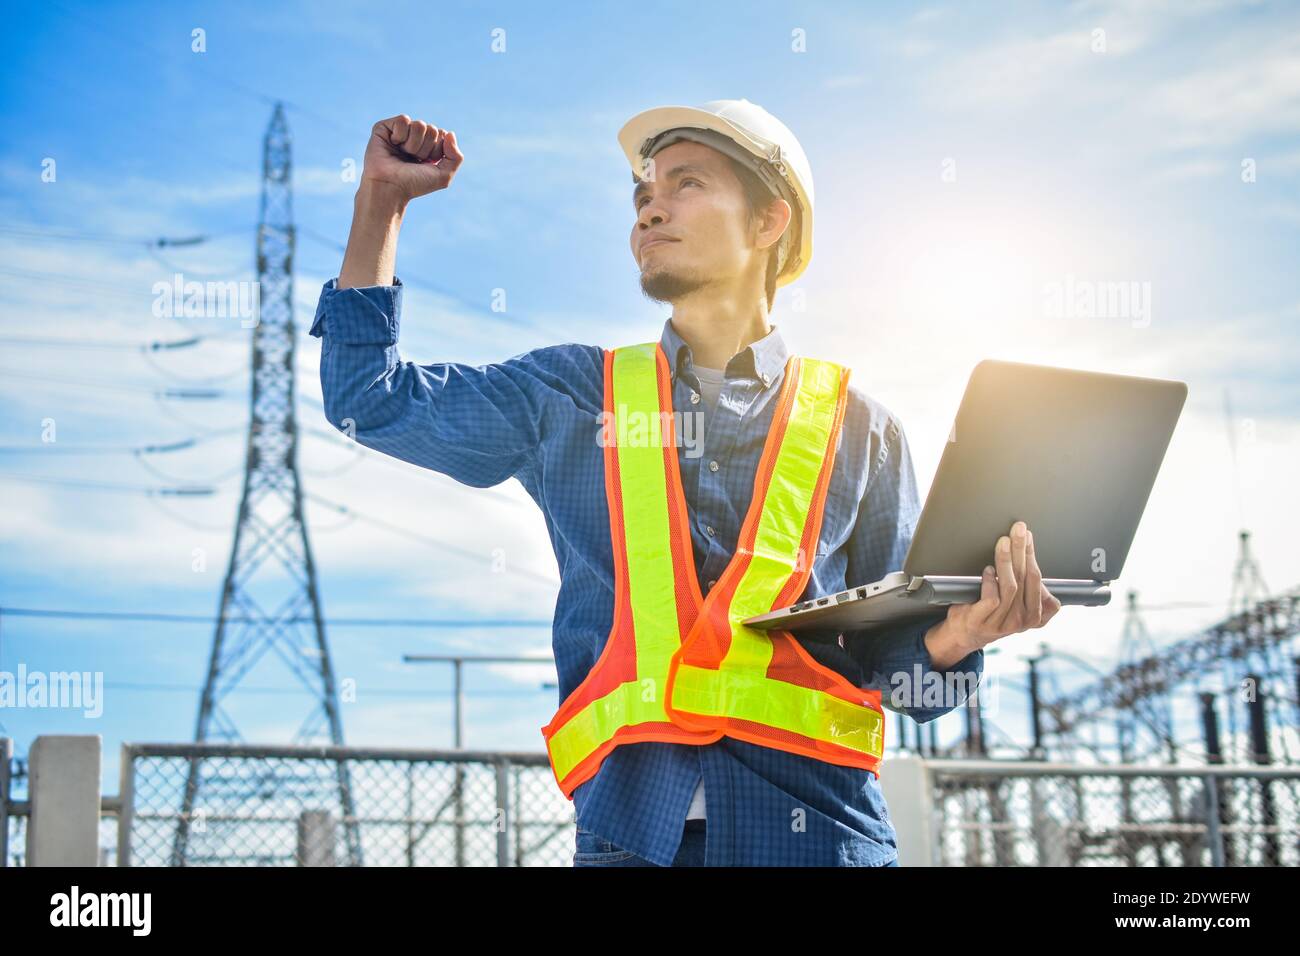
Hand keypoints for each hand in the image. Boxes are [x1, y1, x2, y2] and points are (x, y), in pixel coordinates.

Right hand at [360, 114, 463, 202]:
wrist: (390, 187)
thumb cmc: (414, 184)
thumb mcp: (443, 176)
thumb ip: (456, 157)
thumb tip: (449, 133)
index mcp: (427, 148)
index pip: (442, 135)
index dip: (437, 150)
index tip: (426, 163)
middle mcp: (414, 139)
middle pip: (432, 129)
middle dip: (425, 148)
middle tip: (412, 160)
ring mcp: (400, 132)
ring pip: (419, 124)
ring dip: (414, 144)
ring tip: (403, 154)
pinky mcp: (385, 127)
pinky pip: (404, 119)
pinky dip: (401, 134)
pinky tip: (393, 144)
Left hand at [938, 520, 1061, 653]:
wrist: (965, 634)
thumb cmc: (991, 612)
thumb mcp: (1017, 604)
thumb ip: (1028, 587)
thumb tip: (1027, 552)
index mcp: (1035, 615)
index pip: (1037, 578)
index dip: (1032, 555)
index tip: (1028, 536)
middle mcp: (1022, 620)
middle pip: (1026, 578)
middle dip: (1022, 550)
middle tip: (1018, 529)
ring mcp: (1003, 622)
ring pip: (1011, 586)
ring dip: (1007, 560)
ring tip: (1003, 542)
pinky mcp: (984, 621)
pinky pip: (992, 598)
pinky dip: (990, 581)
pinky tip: (987, 569)